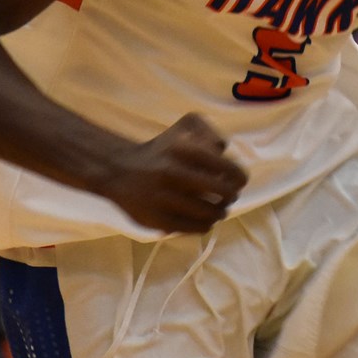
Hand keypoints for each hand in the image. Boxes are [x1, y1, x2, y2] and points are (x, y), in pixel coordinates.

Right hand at [97, 113, 248, 234]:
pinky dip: (205, 225)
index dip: (239, 177)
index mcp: (183, 149)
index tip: (238, 182)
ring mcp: (165, 198)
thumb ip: (209, 135)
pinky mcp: (159, 219)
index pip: (227, 168)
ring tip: (217, 210)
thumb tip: (229, 157)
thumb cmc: (160, 151)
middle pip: (223, 193)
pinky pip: (195, 227)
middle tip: (228, 197)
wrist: (119, 170)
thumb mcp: (181, 130)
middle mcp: (174, 172)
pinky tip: (203, 220)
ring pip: (211, 213)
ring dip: (219, 212)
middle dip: (230, 196)